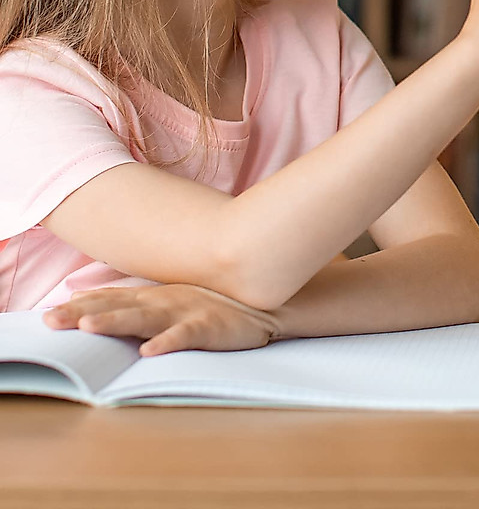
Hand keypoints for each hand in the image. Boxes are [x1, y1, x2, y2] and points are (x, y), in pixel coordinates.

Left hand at [42, 285, 280, 356]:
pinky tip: (149, 351)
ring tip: (90, 327)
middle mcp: (164, 299)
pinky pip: (184, 335)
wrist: (261, 304)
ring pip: (145, 317)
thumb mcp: (170, 298)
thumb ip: (134, 301)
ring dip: (117, 321)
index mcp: (154, 295)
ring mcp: (185, 311)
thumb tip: (88, 302)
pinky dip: (167, 342)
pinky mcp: (207, 326)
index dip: (80, 305)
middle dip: (84, 313)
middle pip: (117, 306)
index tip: (48, 316)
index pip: (110, 298)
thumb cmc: (212, 303)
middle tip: (52, 321)